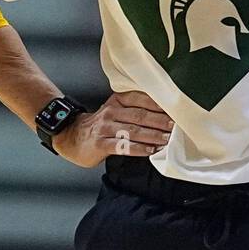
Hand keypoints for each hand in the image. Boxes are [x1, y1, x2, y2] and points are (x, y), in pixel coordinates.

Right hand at [52, 90, 173, 167]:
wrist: (71, 136)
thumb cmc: (101, 125)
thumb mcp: (115, 109)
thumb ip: (135, 109)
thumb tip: (166, 114)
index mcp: (118, 100)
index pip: (141, 99)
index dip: (159, 105)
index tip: (176, 111)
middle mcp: (111, 111)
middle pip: (140, 115)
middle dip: (160, 121)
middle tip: (177, 127)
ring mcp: (105, 128)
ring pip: (133, 131)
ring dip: (152, 135)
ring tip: (167, 140)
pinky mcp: (100, 144)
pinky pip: (122, 146)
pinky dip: (138, 148)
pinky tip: (150, 151)